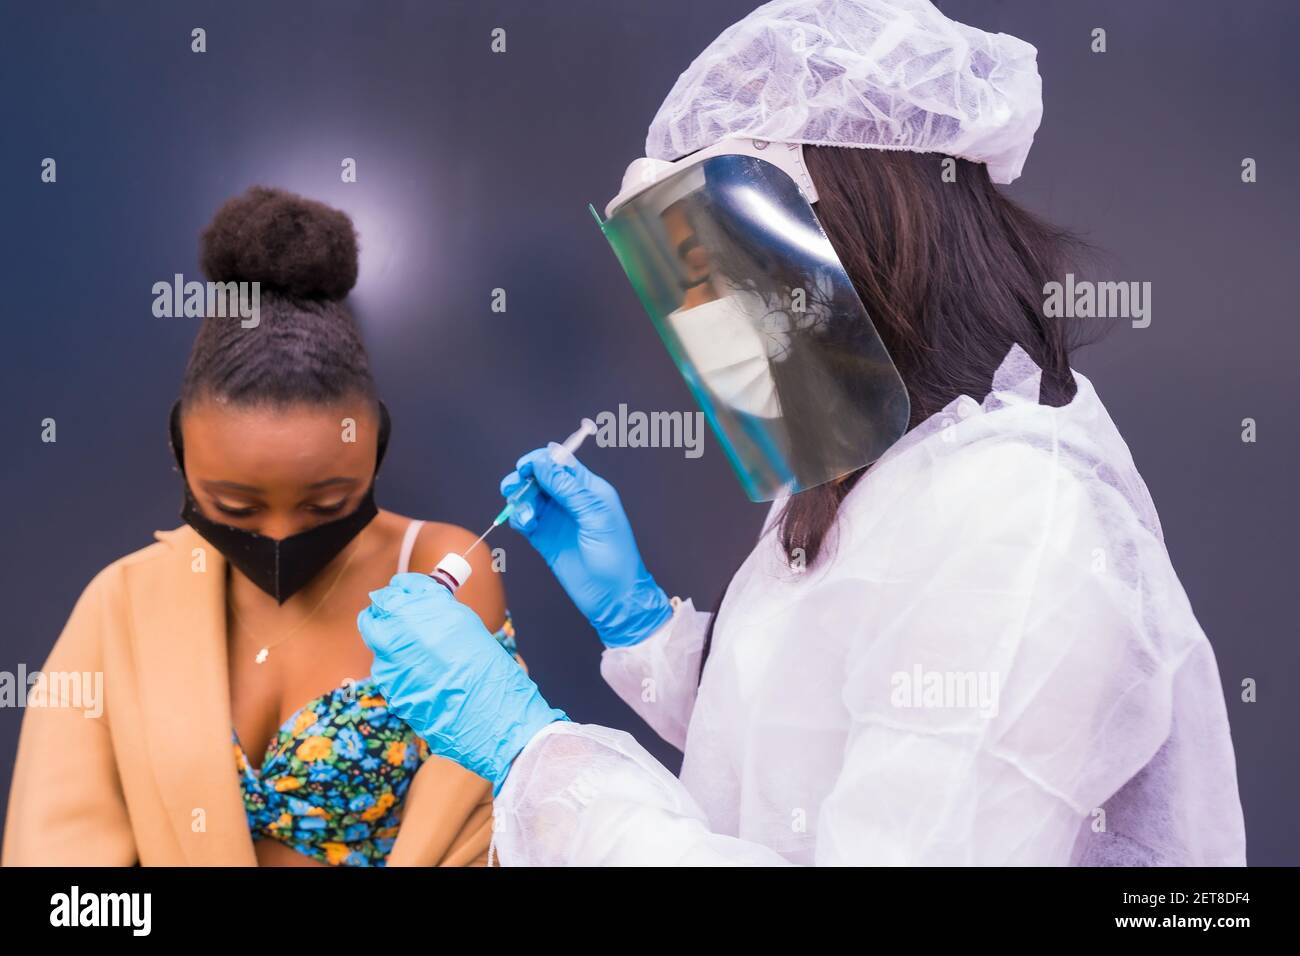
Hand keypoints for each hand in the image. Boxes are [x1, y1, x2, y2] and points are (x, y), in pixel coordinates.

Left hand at [357, 573, 565, 794]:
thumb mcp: (465, 624)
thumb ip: (436, 609)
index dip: (400, 592)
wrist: (490, 713)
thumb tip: (419, 599)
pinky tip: (422, 677)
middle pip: (373, 616)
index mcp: (423, 609)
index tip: (404, 595)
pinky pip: (387, 673)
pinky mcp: (390, 689)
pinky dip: (398, 670)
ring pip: (378, 647)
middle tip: (397, 621)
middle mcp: (401, 632)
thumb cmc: (487, 667)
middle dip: (383, 617)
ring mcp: (390, 662)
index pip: (396, 589)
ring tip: (419, 656)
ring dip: (391, 646)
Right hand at [501, 446, 673, 647]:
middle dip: (523, 479)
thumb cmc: (615, 556)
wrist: (613, 597)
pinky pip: (525, 519)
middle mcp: (571, 500)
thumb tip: (544, 460)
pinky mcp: (544, 538)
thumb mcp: (595, 516)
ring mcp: (556, 519)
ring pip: (529, 497)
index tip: (525, 467)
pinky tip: (525, 525)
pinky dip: (519, 518)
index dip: (540, 461)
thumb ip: (568, 487)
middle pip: (539, 478)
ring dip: (520, 500)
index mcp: (588, 489)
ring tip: (525, 514)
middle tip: (513, 487)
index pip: (560, 463)